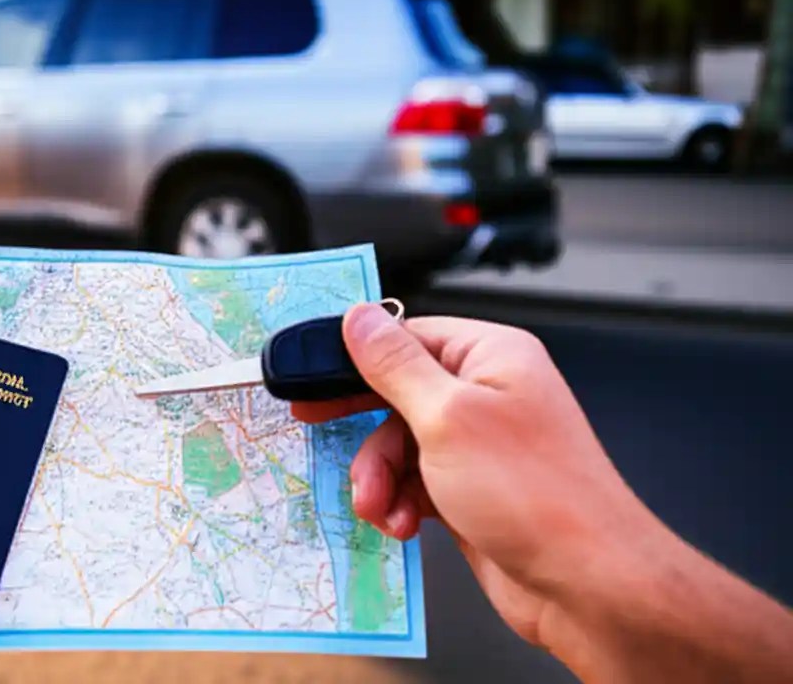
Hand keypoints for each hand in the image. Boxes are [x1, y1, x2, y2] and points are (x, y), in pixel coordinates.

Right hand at [292, 305, 661, 660]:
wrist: (587, 585)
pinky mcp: (471, 490)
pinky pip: (413, 484)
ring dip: (379, 477)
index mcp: (491, 357)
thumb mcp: (446, 418)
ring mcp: (479, 446)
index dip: (356, 358)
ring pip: (399, 445)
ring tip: (381, 506)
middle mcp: (488, 394)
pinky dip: (398, 503)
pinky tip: (402, 525)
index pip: (407, 336)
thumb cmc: (535, 496)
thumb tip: (360, 317)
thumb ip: (394, 365)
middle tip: (317, 426)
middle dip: (363, 426)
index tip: (314, 379)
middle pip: (396, 392)